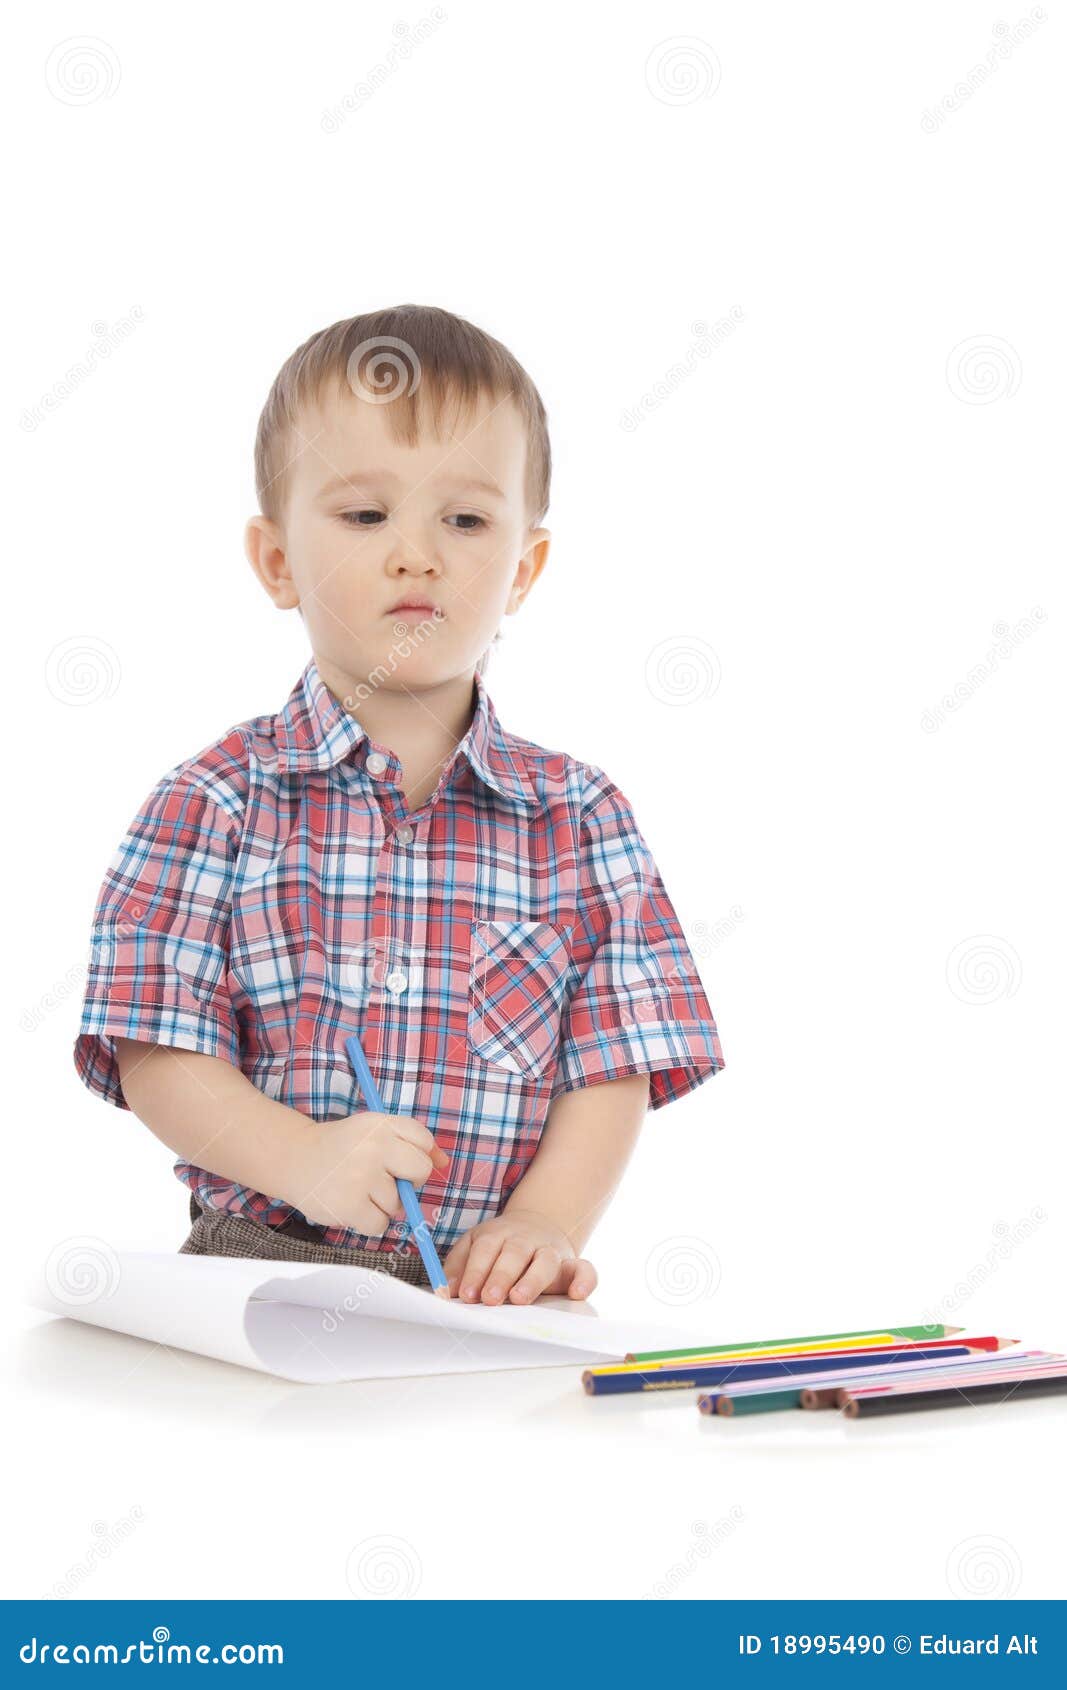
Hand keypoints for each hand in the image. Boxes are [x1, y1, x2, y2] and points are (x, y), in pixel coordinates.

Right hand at [287, 1111, 448, 1234]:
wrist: (295, 1157)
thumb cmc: (343, 1147)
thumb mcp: (376, 1131)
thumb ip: (413, 1142)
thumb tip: (444, 1163)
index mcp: (382, 1123)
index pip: (424, 1141)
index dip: (417, 1156)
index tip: (399, 1161)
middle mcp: (374, 1146)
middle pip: (420, 1172)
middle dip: (410, 1182)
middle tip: (387, 1180)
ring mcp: (361, 1176)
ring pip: (398, 1204)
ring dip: (382, 1204)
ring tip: (359, 1190)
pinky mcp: (349, 1205)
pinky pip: (380, 1224)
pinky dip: (370, 1222)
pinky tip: (353, 1205)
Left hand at [442, 1207, 597, 1304]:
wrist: (538, 1226)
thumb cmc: (500, 1246)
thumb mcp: (474, 1245)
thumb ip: (459, 1266)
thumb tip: (446, 1291)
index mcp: (498, 1235)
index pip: (485, 1250)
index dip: (474, 1271)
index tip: (465, 1294)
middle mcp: (525, 1241)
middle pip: (514, 1254)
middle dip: (501, 1276)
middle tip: (489, 1299)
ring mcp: (550, 1251)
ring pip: (545, 1261)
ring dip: (533, 1280)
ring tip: (520, 1299)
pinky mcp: (572, 1265)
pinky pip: (585, 1269)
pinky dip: (585, 1280)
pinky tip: (577, 1294)